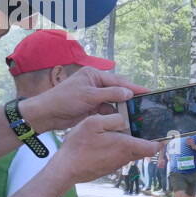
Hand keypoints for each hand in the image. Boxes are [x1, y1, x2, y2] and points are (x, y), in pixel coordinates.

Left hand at [20, 68, 150, 133]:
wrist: (47, 115)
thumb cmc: (64, 100)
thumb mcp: (89, 95)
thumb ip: (110, 94)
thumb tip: (129, 93)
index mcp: (94, 75)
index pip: (118, 81)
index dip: (134, 87)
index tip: (148, 92)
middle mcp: (96, 84)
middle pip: (118, 91)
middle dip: (130, 99)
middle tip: (146, 105)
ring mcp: (95, 97)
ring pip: (115, 103)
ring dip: (123, 109)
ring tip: (138, 115)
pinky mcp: (93, 108)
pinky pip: (109, 111)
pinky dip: (115, 116)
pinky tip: (124, 121)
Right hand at [53, 114, 158, 184]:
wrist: (66, 169)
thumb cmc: (79, 146)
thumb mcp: (93, 123)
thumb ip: (112, 119)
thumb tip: (124, 120)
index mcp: (126, 146)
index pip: (153, 147)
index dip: (160, 141)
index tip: (163, 134)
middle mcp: (125, 157)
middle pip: (143, 149)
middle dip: (146, 139)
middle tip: (143, 127)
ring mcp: (117, 164)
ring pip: (131, 153)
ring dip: (131, 144)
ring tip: (122, 131)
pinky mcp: (109, 167)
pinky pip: (119, 156)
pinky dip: (119, 149)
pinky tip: (108, 141)